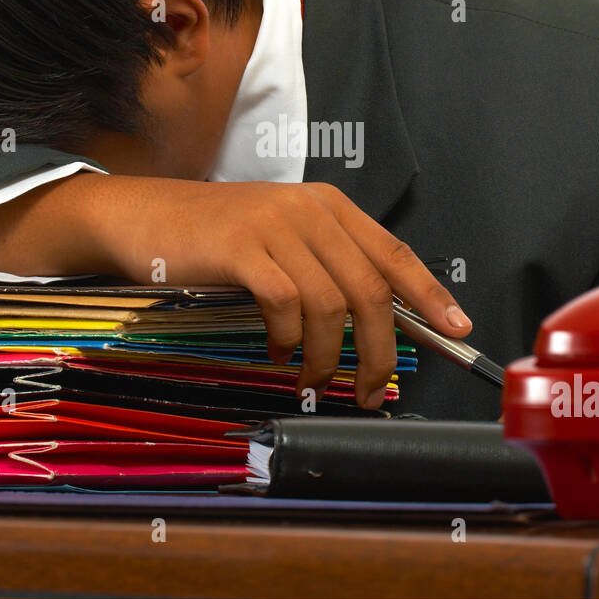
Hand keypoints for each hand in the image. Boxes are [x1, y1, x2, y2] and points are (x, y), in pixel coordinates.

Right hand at [0, 175, 472, 408]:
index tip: (457, 330)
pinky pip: (287, 303)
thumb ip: (324, 267)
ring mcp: (275, 225)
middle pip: (371, 288)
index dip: (430, 296)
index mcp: (327, 206)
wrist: (141, 216)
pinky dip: (290, 338)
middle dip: (381, 350)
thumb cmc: (211, 236)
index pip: (394, 253)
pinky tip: (280, 352)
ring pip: (333, 303)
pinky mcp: (241, 247)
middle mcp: (309, 210)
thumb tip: (375, 325)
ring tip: (316, 380)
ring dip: (330, 356)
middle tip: (374, 391)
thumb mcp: (279, 239)